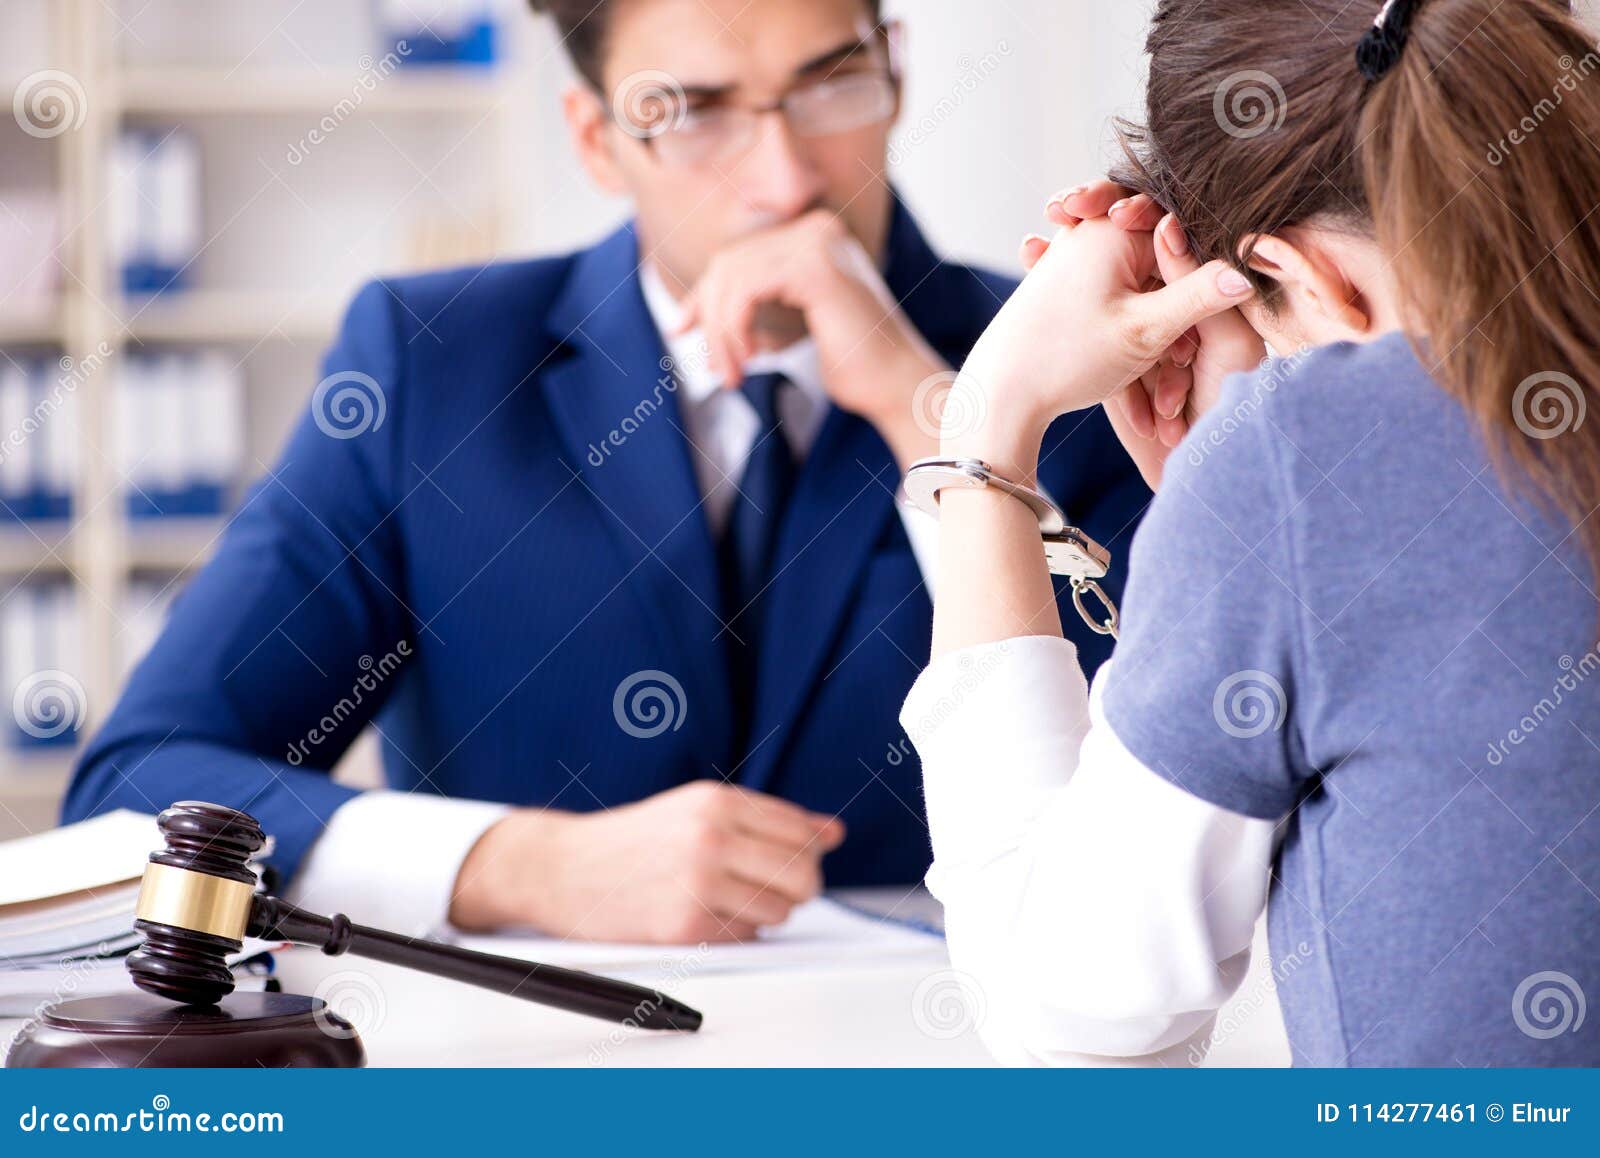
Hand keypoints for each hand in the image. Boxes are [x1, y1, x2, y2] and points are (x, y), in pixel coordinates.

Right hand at [448, 781, 844, 942]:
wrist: (564, 868)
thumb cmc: (634, 841)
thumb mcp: (699, 811)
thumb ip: (770, 820)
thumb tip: (833, 832)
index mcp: (718, 801)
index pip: (801, 831)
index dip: (806, 853)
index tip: (790, 861)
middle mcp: (711, 837)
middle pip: (801, 875)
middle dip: (795, 888)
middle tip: (768, 888)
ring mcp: (698, 883)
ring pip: (779, 911)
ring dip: (765, 914)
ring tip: (728, 901)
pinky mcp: (684, 925)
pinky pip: (745, 938)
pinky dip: (735, 933)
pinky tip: (704, 916)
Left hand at [674, 209, 948, 467]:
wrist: (895, 384)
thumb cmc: (852, 362)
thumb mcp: (791, 324)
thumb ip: (753, 304)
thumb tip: (692, 311)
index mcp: (814, 234)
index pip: (738, 256)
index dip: (704, 296)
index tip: (683, 329)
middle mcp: (816, 228)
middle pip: (729, 262)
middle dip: (708, 317)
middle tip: (713, 367)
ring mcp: (817, 242)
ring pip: (733, 277)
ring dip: (721, 332)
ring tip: (731, 374)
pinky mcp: (814, 268)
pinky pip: (747, 290)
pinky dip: (735, 326)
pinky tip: (749, 358)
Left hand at [946, 201, 1255, 481]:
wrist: (999, 393)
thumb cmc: (1068, 360)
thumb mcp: (1146, 332)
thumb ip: (1201, 296)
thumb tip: (1249, 269)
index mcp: (1113, 227)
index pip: (1185, 235)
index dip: (1204, 281)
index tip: (1202, 328)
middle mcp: (1091, 230)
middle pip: (1163, 263)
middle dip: (1175, 317)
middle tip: (1178, 363)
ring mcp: (1075, 254)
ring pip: (1141, 288)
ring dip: (1153, 335)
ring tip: (1154, 380)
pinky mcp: (1066, 281)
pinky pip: (1116, 299)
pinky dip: (1128, 334)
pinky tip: (1133, 372)